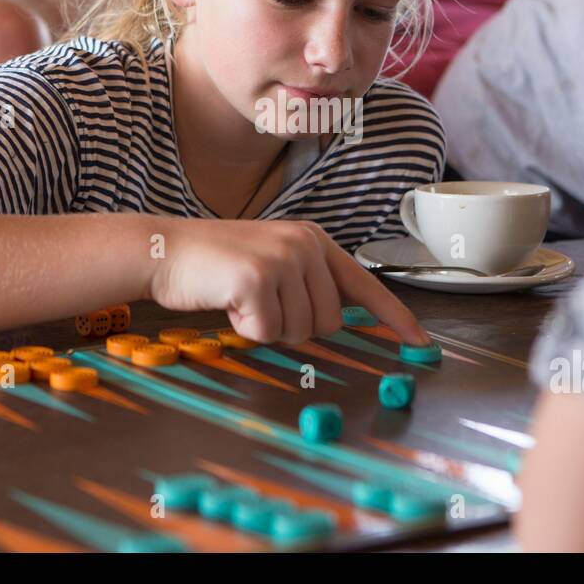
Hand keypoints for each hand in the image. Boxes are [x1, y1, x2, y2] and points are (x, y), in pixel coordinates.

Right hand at [147, 218, 429, 346]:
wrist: (163, 250)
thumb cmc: (216, 265)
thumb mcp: (273, 263)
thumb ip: (308, 283)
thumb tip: (339, 319)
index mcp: (313, 240)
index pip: (365, 284)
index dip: (395, 317)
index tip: (420, 342)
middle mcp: (304, 245)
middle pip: (329, 322)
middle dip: (293, 325)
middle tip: (259, 302)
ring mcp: (282, 260)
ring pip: (298, 331)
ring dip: (266, 327)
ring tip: (240, 298)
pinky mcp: (257, 278)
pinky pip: (265, 332)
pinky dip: (244, 328)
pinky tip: (226, 301)